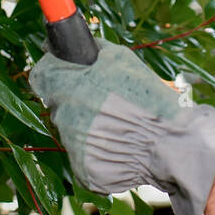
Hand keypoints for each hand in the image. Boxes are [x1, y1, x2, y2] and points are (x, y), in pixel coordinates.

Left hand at [29, 38, 214, 214]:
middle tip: (105, 102)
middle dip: (75, 100)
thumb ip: (92, 50)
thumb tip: (72, 42)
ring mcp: (73, 148)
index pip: (42, 75)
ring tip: (119, 126)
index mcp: (70, 86)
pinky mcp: (85, 172)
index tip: (66, 73)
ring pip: (71, 131)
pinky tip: (120, 146)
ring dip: (88, 126)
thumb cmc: (150, 98)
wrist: (173, 145)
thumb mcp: (122, 60)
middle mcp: (65, 117)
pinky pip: (84, 157)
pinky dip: (98, 151)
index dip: (54, 72)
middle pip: (58, 104)